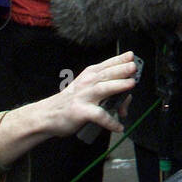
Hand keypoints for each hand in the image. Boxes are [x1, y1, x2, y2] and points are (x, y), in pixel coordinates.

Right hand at [0, 51, 138, 166]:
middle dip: (121, 69)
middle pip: (106, 74)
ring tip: (131, 85)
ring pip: (103, 89)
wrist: (47, 115)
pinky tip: (119, 126)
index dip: (119, 60)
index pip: (106, 65)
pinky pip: (98, 116)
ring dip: (118, 86)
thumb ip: (108, 94)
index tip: (131, 55)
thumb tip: (126, 104)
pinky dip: (109, 121)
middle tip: (134, 66)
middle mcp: (86, 83)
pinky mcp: (80, 112)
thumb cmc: (71, 102)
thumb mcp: (87, 91)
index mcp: (89, 75)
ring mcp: (83, 97)